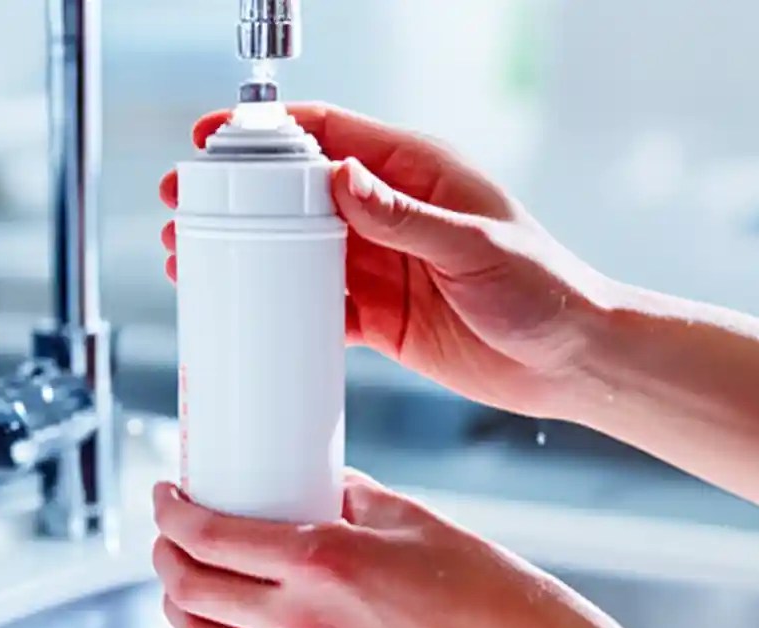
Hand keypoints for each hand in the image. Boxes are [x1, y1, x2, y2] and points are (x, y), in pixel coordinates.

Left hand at [152, 476, 736, 627]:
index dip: (172, 512)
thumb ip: (347, 496)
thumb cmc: (493, 598)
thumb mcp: (413, 520)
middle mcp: (303, 624)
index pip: (210, 536)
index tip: (168, 495)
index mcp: (323, 564)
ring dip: (177, 605)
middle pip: (190, 591)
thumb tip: (309, 482)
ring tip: (183, 577)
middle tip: (168, 531)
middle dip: (163, 555)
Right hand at [159, 103, 615, 417]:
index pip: (329, 135)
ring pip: (296, 251)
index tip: (214, 140)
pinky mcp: (379, 316)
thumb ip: (404, 216)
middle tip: (185, 210)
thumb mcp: (475, 245)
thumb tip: (340, 177)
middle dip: (238, 199)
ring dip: (247, 256)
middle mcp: (390, 214)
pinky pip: (316, 306)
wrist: (573, 363)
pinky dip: (280, 309)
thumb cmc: (547, 289)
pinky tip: (246, 313)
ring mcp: (381, 265)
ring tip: (195, 263)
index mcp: (416, 174)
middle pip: (297, 193)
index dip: (267, 134)